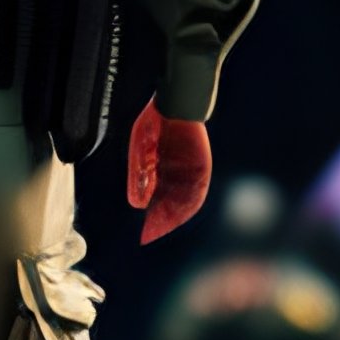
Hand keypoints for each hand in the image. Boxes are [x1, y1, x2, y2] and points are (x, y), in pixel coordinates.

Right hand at [127, 104, 211, 244]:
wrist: (175, 104)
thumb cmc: (154, 123)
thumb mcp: (140, 151)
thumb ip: (138, 176)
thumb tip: (138, 205)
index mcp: (159, 171)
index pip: (156, 199)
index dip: (151, 216)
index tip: (145, 234)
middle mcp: (174, 174)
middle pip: (170, 203)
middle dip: (161, 220)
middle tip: (152, 235)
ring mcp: (189, 171)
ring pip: (184, 199)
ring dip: (175, 215)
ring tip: (164, 227)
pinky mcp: (201, 167)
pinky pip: (198, 189)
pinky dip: (190, 203)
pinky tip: (183, 213)